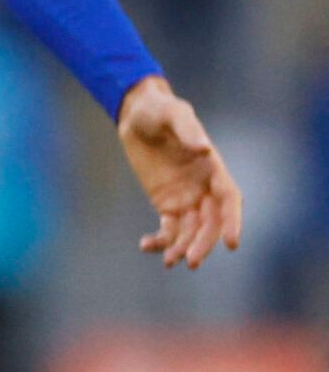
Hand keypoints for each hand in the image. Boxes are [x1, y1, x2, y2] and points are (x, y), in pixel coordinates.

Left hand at [116, 77, 242, 269]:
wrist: (138, 115)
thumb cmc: (160, 110)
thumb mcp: (173, 113)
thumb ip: (187, 129)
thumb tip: (203, 148)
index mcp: (214, 168)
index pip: (230, 200)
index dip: (233, 221)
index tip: (231, 243)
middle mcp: (205, 188)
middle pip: (211, 222)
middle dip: (204, 243)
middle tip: (191, 261)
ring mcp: (187, 198)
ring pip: (191, 230)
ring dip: (183, 247)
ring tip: (169, 261)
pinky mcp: (166, 203)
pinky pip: (169, 228)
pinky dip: (162, 240)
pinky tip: (146, 246)